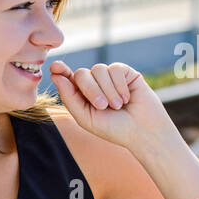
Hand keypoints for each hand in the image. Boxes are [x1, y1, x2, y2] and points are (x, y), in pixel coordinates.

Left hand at [48, 60, 175, 149]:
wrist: (142, 131)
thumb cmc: (114, 129)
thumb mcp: (85, 118)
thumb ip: (69, 98)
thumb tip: (55, 75)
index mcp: (82, 95)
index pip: (68, 78)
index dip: (61, 71)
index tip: (56, 67)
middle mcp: (94, 83)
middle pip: (81, 73)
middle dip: (91, 90)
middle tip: (103, 107)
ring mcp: (110, 77)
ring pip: (98, 69)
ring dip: (108, 90)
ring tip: (118, 106)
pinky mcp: (126, 72)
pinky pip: (115, 68)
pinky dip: (120, 85)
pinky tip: (128, 97)